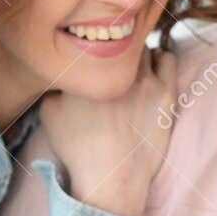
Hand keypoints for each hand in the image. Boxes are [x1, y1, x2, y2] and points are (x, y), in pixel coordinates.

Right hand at [40, 48, 177, 215]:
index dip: (93, 43)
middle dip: (116, 45)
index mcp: (86, 70)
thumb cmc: (78, 149)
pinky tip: (152, 72)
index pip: (91, 39)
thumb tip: (66, 71)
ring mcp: (145, 80)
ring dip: (137, 52)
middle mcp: (116, 70)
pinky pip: (167, 58)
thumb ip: (56, 84)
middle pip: (120, 37)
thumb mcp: (49, 113)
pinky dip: (160, 60)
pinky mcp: (166, 93)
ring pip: (144, 46)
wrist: (111, 178)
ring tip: (132, 67)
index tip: (93, 51)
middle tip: (114, 58)